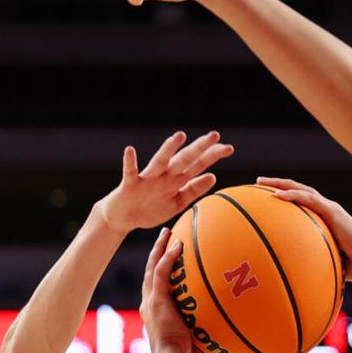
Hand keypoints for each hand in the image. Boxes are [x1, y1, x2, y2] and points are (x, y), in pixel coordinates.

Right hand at [99, 130, 232, 230]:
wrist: (122, 218)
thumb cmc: (149, 209)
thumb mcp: (176, 203)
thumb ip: (193, 190)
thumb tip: (213, 176)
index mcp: (176, 181)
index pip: (198, 166)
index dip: (212, 157)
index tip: (229, 148)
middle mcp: (164, 176)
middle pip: (184, 160)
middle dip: (199, 148)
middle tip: (215, 135)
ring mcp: (147, 179)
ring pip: (160, 162)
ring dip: (169, 149)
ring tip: (180, 136)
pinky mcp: (130, 185)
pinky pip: (130, 172)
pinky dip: (130, 162)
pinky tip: (130, 150)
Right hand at [140, 228, 209, 352]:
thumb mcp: (197, 348)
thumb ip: (209, 341)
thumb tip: (228, 343)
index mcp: (154, 313)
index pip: (155, 288)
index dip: (160, 273)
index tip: (169, 262)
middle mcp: (149, 304)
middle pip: (150, 271)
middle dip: (157, 253)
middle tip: (165, 238)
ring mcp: (151, 300)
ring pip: (152, 267)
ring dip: (159, 248)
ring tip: (167, 233)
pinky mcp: (156, 300)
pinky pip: (161, 272)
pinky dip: (167, 258)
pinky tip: (177, 245)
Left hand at [257, 177, 351, 282]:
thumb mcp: (331, 262)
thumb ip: (317, 263)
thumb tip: (302, 279)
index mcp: (326, 218)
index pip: (303, 202)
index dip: (287, 197)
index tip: (268, 197)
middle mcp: (327, 209)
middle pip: (298, 190)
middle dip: (277, 184)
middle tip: (258, 183)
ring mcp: (329, 208)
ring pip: (301, 189)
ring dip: (279, 184)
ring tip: (260, 183)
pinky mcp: (332, 211)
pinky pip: (308, 200)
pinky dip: (292, 195)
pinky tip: (277, 195)